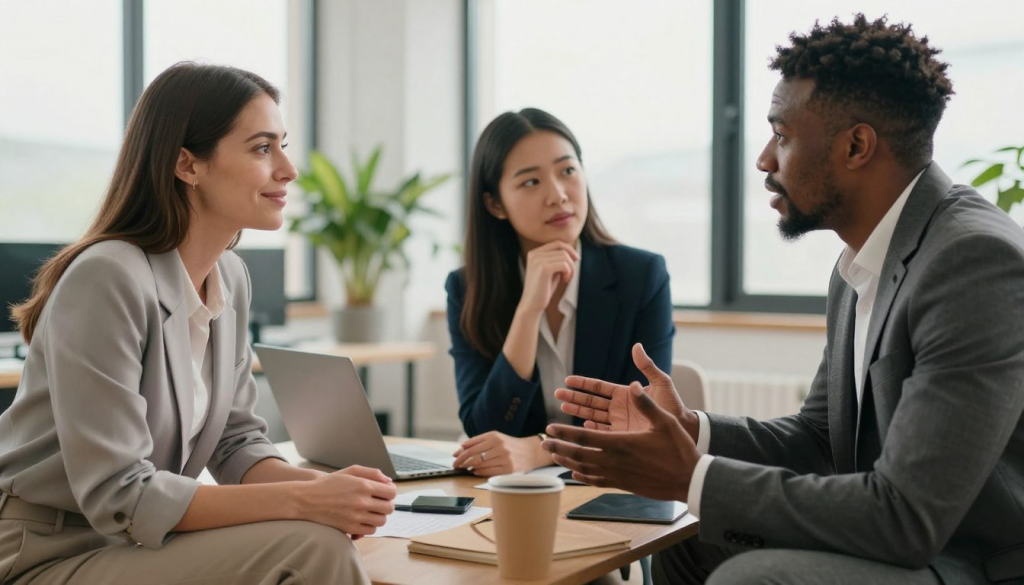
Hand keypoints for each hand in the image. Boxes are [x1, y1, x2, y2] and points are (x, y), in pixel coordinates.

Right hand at [297, 465, 396, 538]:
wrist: (307, 500)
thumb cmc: (330, 484)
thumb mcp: (350, 471)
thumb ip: (372, 473)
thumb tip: (389, 482)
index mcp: (364, 485)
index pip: (391, 492)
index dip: (390, 493)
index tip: (385, 493)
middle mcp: (362, 501)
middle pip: (389, 508)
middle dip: (386, 505)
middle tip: (378, 503)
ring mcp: (356, 516)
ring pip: (381, 521)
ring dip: (379, 516)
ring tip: (370, 511)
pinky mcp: (350, 528)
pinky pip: (370, 530)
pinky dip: (369, 526)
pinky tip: (362, 519)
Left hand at [452, 430, 550, 476]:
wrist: (531, 452)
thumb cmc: (509, 444)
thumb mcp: (495, 437)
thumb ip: (478, 440)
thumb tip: (461, 447)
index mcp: (495, 437)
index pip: (472, 446)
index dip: (460, 453)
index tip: (454, 457)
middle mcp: (500, 447)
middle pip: (474, 456)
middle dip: (462, 461)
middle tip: (456, 465)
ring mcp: (505, 459)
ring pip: (481, 465)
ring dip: (470, 467)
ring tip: (466, 467)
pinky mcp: (509, 470)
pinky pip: (489, 472)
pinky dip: (479, 472)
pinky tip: (475, 471)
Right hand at [518, 241, 579, 313]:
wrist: (532, 305)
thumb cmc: (543, 289)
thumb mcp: (550, 271)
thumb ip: (557, 260)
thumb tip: (572, 252)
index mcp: (534, 253)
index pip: (556, 243)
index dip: (569, 249)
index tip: (576, 259)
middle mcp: (534, 254)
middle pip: (561, 247)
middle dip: (571, 258)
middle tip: (572, 271)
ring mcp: (538, 260)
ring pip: (564, 256)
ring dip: (571, 268)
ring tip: (566, 278)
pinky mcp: (544, 269)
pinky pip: (564, 264)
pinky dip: (568, 272)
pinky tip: (564, 280)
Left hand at [542, 383, 700, 500]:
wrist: (689, 480)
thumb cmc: (678, 449)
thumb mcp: (665, 421)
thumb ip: (645, 403)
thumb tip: (632, 385)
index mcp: (621, 443)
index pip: (584, 437)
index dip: (565, 433)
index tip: (550, 428)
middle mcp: (615, 460)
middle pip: (578, 454)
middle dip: (559, 447)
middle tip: (543, 443)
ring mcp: (618, 475)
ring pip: (585, 469)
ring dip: (567, 461)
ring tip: (553, 455)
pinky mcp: (624, 484)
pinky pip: (597, 481)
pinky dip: (583, 476)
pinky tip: (576, 473)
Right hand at [555, 343, 698, 439]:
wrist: (684, 429)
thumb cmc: (674, 406)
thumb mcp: (661, 383)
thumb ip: (648, 366)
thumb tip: (637, 346)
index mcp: (625, 393)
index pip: (599, 387)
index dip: (583, 384)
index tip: (568, 381)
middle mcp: (619, 408)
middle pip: (591, 402)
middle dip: (574, 398)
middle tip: (557, 395)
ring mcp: (619, 423)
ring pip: (593, 416)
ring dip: (578, 413)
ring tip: (562, 409)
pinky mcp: (623, 437)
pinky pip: (603, 433)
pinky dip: (592, 430)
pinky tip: (582, 427)